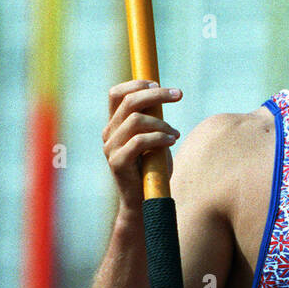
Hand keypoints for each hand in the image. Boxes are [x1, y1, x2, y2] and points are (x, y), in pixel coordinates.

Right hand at [102, 80, 181, 211]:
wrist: (143, 204)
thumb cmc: (154, 170)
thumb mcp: (155, 139)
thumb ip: (155, 120)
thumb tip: (166, 95)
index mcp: (115, 125)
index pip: (116, 94)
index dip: (136, 84)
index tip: (159, 83)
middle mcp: (109, 134)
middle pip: (129, 101)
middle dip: (157, 94)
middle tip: (179, 94)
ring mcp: (111, 148)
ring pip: (136, 120)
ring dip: (162, 123)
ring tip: (175, 133)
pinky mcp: (117, 163)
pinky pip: (139, 141)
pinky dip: (159, 138)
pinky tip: (172, 141)